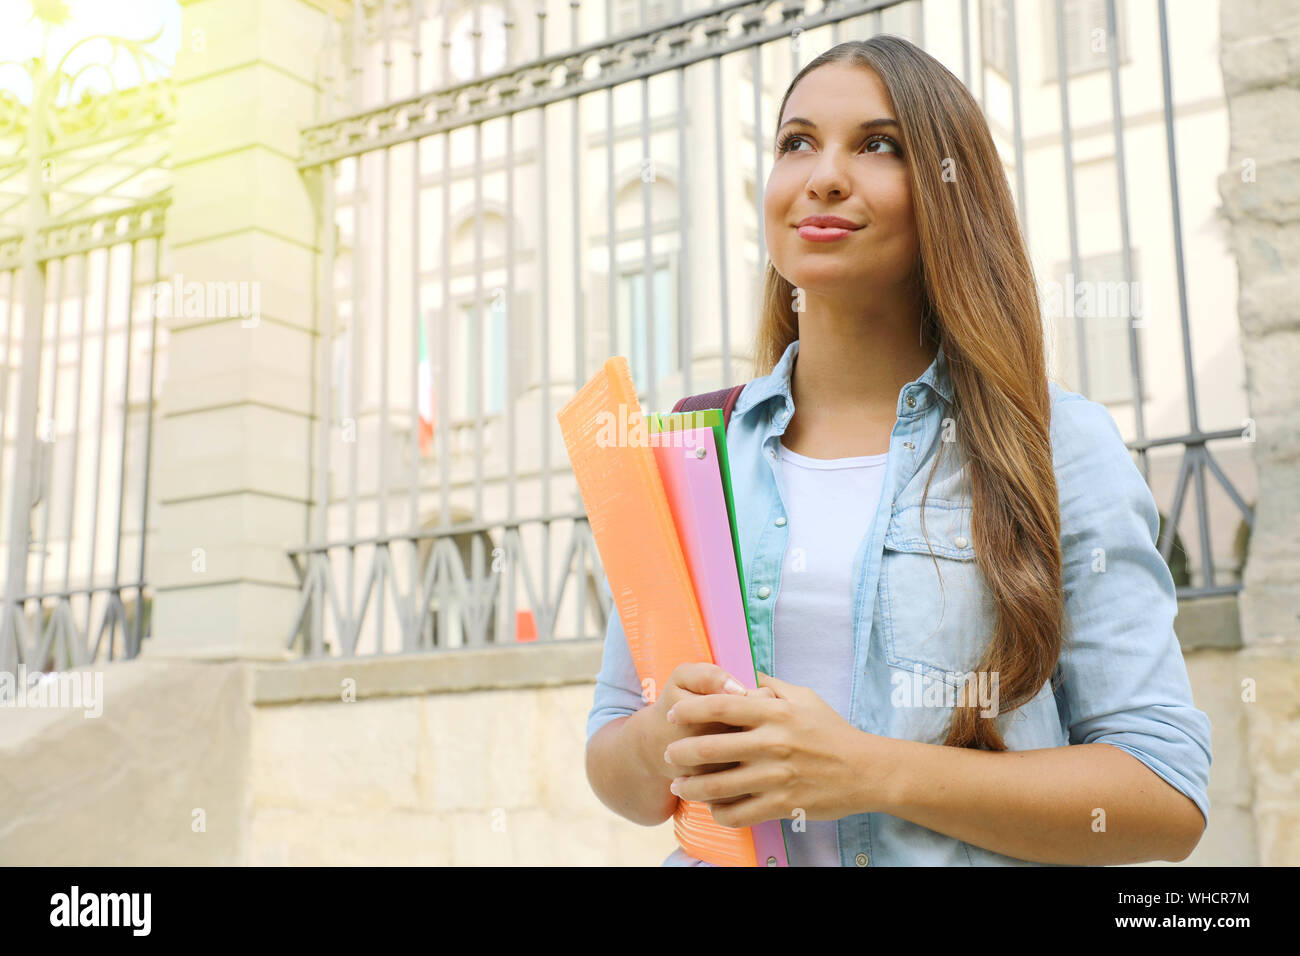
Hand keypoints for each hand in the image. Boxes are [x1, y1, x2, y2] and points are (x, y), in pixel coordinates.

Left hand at [662, 671, 896, 827]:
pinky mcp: (782, 805)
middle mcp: (771, 743)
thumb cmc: (832, 731)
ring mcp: (776, 777)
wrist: (865, 771)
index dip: (689, 710)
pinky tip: (713, 808)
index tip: (672, 715)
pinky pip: (738, 814)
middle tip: (668, 754)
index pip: (719, 706)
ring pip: (717, 787)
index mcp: (774, 713)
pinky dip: (719, 813)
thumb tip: (745, 676)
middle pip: (709, 748)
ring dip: (691, 788)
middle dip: (679, 753)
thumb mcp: (804, 697)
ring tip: (679, 786)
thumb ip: (771, 687)